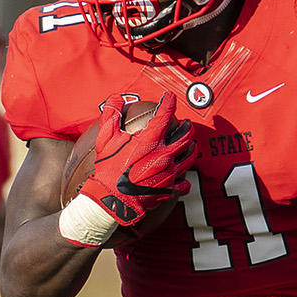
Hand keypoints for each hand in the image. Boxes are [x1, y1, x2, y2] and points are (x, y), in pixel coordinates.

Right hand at [78, 93, 195, 231]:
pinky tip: (183, 176)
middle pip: (186, 135)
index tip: (170, 97)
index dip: (169, 102)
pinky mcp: (170, 189)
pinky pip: (185, 183)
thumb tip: (116, 98)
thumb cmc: (108, 169)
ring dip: (191, 148)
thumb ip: (111, 115)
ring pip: (190, 156)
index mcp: (150, 140)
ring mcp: (169, 172)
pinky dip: (185, 178)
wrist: (112, 199)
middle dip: (187, 126)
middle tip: (185, 123)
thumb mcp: (105, 138)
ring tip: (190, 144)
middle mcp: (164, 154)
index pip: (165, 114)